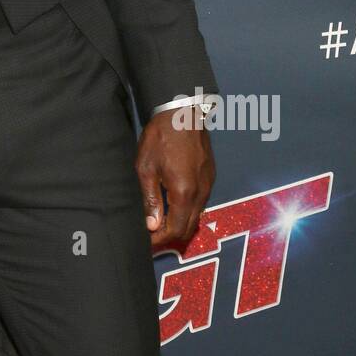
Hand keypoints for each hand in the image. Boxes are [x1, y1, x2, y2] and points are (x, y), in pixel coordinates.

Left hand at [135, 108, 215, 248]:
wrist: (183, 112)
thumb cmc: (161, 137)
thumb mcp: (146, 168)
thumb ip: (150, 199)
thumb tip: (152, 226)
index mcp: (184, 193)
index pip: (175, 230)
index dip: (160, 240)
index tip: (146, 242)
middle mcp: (201, 193)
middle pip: (189, 228)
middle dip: (170, 236)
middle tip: (151, 235)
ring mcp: (208, 185)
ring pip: (196, 216)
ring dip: (179, 223)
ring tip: (159, 221)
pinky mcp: (210, 177)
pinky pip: (200, 202)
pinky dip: (187, 210)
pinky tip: (172, 204)